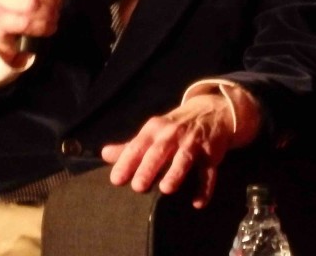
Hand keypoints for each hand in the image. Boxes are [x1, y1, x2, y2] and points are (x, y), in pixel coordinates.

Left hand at [100, 94, 238, 208]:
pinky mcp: (212, 154)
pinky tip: (198, 202)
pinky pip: (209, 172)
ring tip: (166, 189)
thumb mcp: (152, 132)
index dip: (127, 161)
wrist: (211, 113)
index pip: (138, 145)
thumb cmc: (173, 128)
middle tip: (138, 187)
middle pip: (160, 150)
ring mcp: (194, 143)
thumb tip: (104, 154)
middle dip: (149, 167)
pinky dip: (205, 187)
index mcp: (155, 129)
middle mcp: (173, 134)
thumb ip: (129, 147)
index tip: (116, 180)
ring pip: (185, 158)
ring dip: (176, 172)